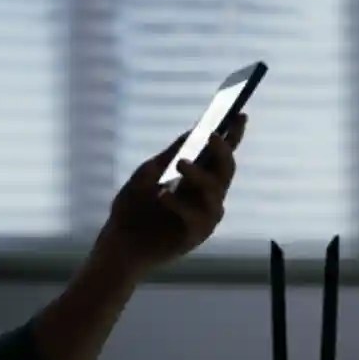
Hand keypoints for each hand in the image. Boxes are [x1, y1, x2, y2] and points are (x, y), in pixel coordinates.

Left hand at [95, 114, 247, 276]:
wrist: (118, 244)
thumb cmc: (132, 209)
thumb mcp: (147, 174)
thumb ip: (169, 155)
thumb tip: (192, 131)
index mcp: (196, 179)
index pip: (220, 155)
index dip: (233, 136)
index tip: (240, 115)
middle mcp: (205, 196)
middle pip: (226, 170)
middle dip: (222, 151)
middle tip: (211, 136)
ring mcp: (204, 216)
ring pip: (215, 191)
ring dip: (199, 174)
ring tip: (180, 163)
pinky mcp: (196, 235)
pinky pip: (196, 217)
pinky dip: (180, 204)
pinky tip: (163, 195)